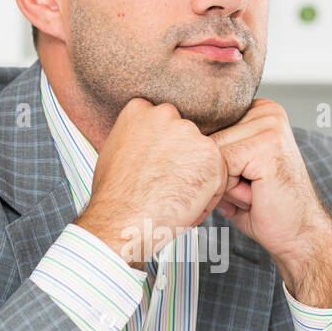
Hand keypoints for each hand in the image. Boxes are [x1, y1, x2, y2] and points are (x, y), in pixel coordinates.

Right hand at [76, 98, 227, 267]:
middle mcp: (165, 114)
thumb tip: (148, 147)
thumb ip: (136, 139)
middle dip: (182, 162)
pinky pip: (218, 176)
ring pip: (203, 156)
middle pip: (185, 137)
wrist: (122, 220)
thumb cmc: (114, 197)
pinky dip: (207, 196)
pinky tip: (185, 208)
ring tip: (173, 201)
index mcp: (139, 109)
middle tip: (167, 188)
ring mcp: (189, 132)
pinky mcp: (210, 154)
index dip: (164, 151)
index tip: (157, 169)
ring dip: (195, 178)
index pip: (164, 124)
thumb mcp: (115, 153)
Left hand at [212, 100, 331, 306]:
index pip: (205, 127)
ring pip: (211, 153)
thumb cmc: (264, 207)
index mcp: (256, 110)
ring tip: (252, 193)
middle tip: (248, 191)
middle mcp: (265, 110)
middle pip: (206, 139)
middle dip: (216, 175)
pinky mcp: (267, 144)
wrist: (299, 235)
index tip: (234, 180)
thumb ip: (208, 154)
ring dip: (224, 183)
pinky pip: (223, 166)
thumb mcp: (231, 172)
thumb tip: (166, 143)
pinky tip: (255, 196)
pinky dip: (231, 190)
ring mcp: (269, 124)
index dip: (207, 161)